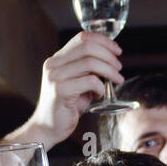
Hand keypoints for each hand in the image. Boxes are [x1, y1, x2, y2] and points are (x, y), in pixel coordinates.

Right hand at [14, 31, 124, 148]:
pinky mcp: (60, 91)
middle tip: (119, 68)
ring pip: (90, 63)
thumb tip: (111, 61)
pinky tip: (100, 96)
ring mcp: (55, 77)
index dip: (103, 41)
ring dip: (109, 71)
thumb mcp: (77, 83)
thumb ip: (88, 70)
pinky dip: (101, 87)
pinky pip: (89, 81)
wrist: (48, 127)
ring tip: (117, 80)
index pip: (82, 37)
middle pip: (87, 47)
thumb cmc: (66, 106)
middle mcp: (54, 65)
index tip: (117, 51)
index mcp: (57, 59)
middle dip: (109, 56)